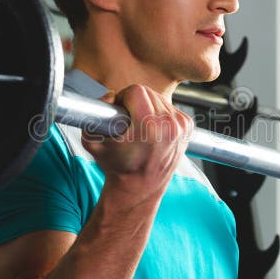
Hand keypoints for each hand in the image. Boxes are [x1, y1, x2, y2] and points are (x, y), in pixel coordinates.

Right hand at [81, 85, 193, 204]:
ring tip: (140, 126)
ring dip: (147, 106)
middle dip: (135, 101)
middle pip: (148, 92)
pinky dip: (160, 113)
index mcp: (149, 126)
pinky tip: (153, 129)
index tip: (120, 111)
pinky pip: (170, 107)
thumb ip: (91, 117)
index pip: (136, 91)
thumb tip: (109, 96)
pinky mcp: (188, 127)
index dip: (123, 97)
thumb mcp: (93, 143)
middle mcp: (169, 125)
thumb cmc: (116, 167)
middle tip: (128, 119)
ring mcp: (181, 126)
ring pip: (159, 98)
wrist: (139, 187)